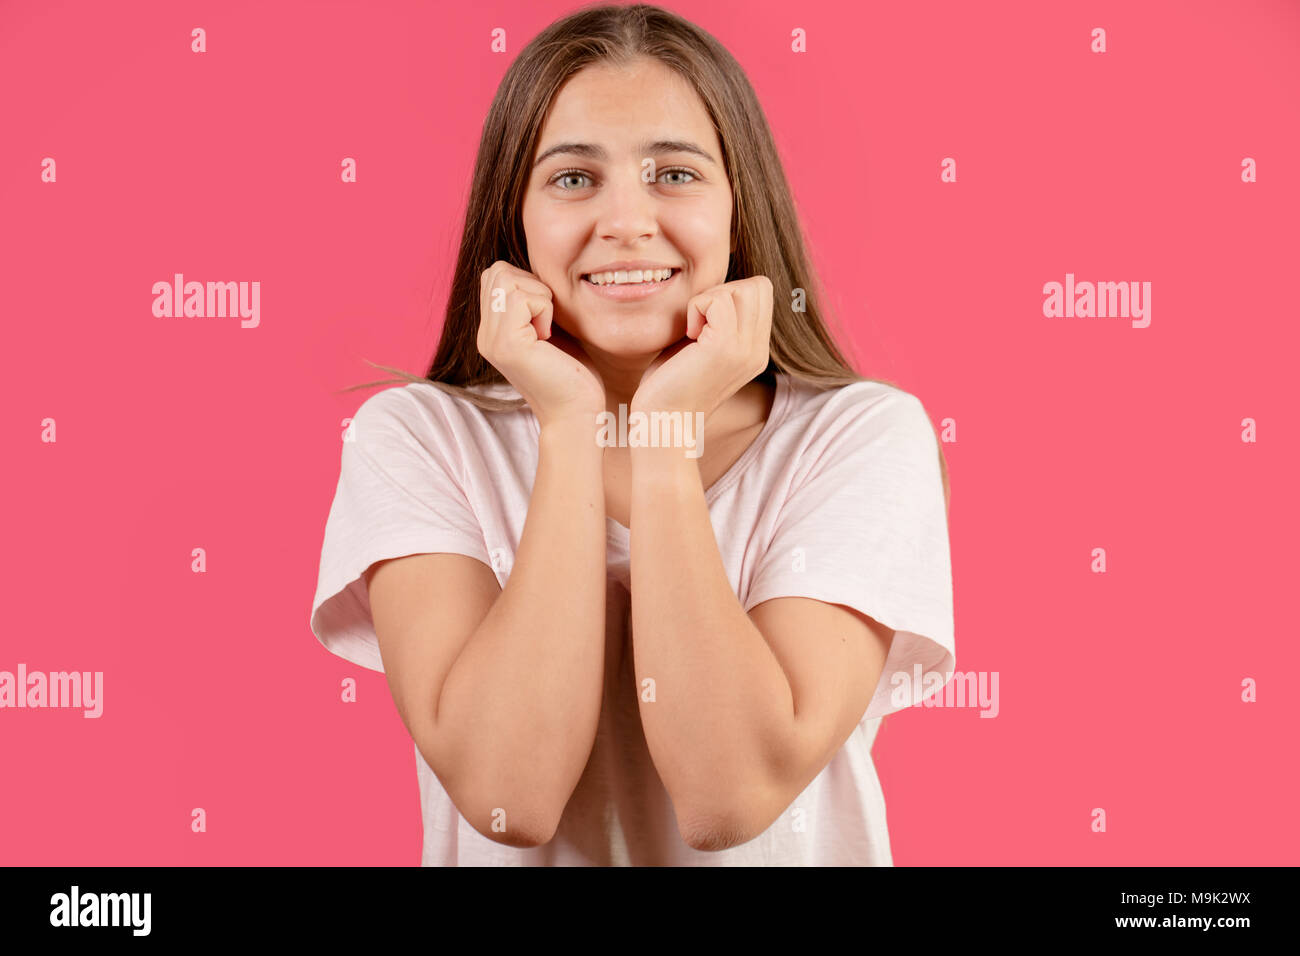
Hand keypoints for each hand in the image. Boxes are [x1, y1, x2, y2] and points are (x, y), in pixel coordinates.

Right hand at [477, 261, 605, 428]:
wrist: (578, 414)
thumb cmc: (575, 374)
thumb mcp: (552, 328)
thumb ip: (537, 302)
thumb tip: (540, 271)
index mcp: (493, 331)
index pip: (495, 276)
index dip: (527, 283)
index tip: (547, 317)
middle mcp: (485, 335)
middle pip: (496, 272)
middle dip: (531, 285)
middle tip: (548, 322)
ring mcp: (492, 340)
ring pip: (506, 280)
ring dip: (539, 297)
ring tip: (548, 331)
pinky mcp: (506, 344)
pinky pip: (521, 297)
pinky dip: (543, 309)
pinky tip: (549, 338)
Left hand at [631, 275, 772, 419]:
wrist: (663, 421)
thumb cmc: (670, 384)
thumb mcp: (702, 347)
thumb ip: (714, 320)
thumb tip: (711, 288)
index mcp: (755, 351)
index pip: (761, 294)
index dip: (730, 295)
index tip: (705, 323)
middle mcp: (757, 351)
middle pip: (759, 286)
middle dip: (723, 292)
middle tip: (699, 324)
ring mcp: (745, 349)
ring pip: (742, 288)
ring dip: (709, 300)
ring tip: (694, 331)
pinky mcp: (724, 348)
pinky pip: (718, 300)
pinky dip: (697, 307)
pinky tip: (688, 335)